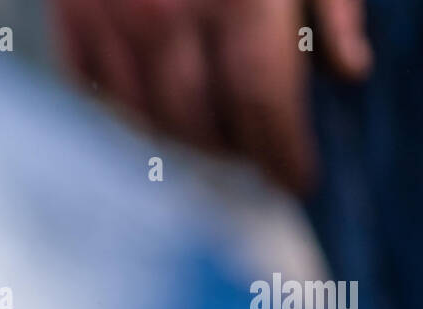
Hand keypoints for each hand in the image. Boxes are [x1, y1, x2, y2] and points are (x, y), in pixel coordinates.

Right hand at [51, 0, 371, 192]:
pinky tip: (157, 108)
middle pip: (201, 125)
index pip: (262, 106)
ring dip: (183, 140)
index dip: (283, 153)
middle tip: (259, 155)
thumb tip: (351, 69)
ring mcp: (111, 20)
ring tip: (213, 137)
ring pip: (145, 119)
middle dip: (236, 151)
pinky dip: (127, 112)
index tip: (299, 179)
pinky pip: (96, 93)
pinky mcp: (71, 16)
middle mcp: (168, 16)